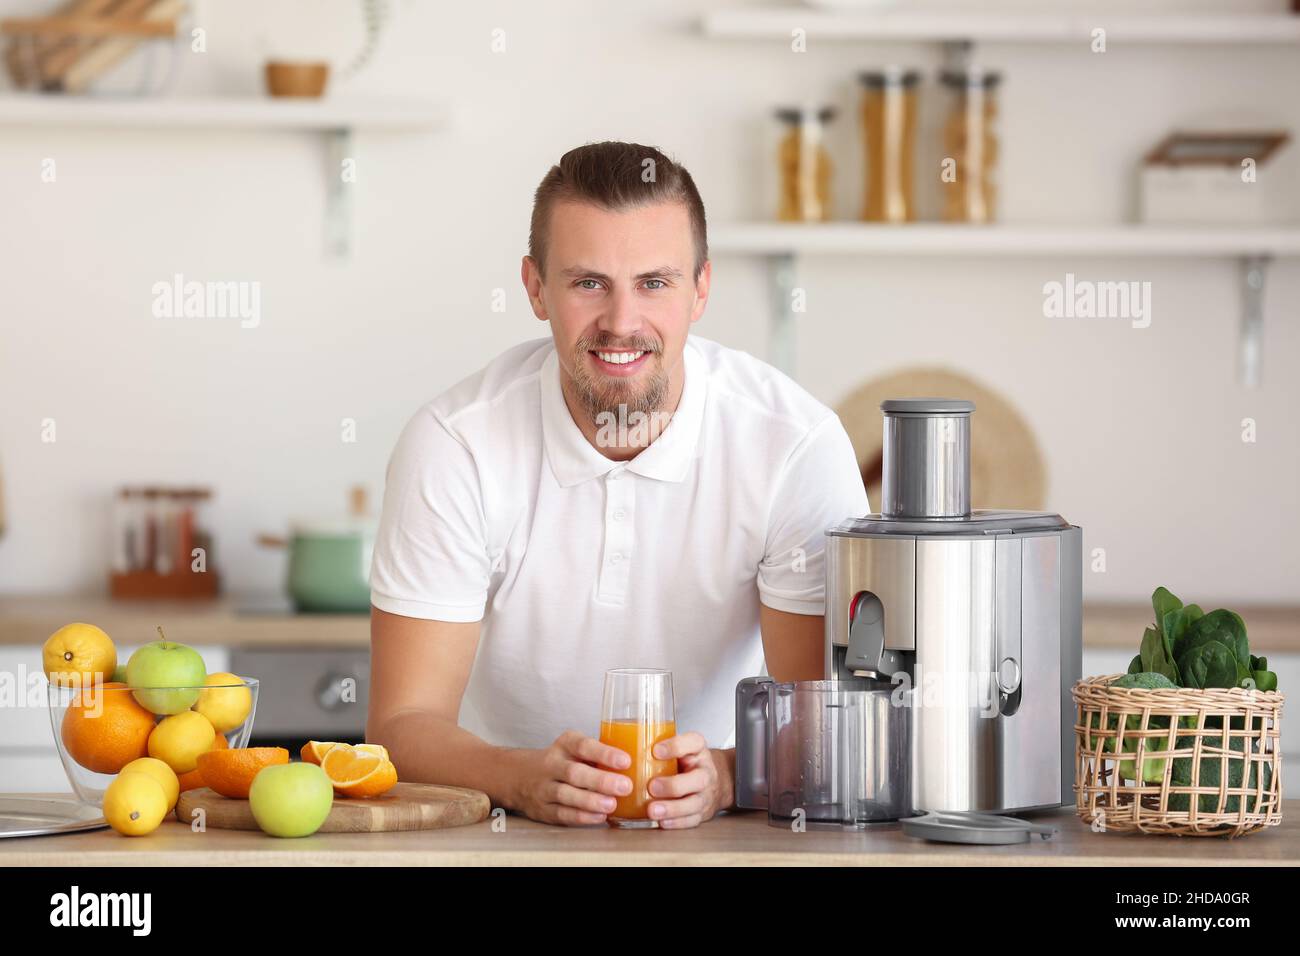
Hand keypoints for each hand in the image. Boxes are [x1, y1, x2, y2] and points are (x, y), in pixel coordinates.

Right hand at [512, 730, 633, 826]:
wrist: (520, 776)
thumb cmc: (562, 760)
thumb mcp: (575, 747)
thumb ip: (599, 753)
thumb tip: (639, 762)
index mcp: (564, 744)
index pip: (583, 746)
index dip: (604, 753)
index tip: (626, 760)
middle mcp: (552, 764)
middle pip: (575, 772)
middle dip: (601, 781)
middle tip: (625, 786)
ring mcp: (545, 788)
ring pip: (566, 795)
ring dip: (590, 801)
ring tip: (612, 805)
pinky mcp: (543, 809)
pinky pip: (562, 814)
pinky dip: (581, 817)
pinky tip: (599, 817)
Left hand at [645, 732, 732, 828]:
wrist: (714, 781)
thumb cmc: (686, 762)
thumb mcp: (679, 747)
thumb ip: (659, 745)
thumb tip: (624, 750)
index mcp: (698, 750)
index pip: (693, 742)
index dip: (675, 746)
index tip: (654, 750)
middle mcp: (705, 771)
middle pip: (698, 779)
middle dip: (673, 785)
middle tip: (652, 787)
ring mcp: (706, 794)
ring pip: (694, 803)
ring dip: (672, 808)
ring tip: (652, 810)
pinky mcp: (702, 813)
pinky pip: (692, 820)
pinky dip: (676, 822)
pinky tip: (662, 822)